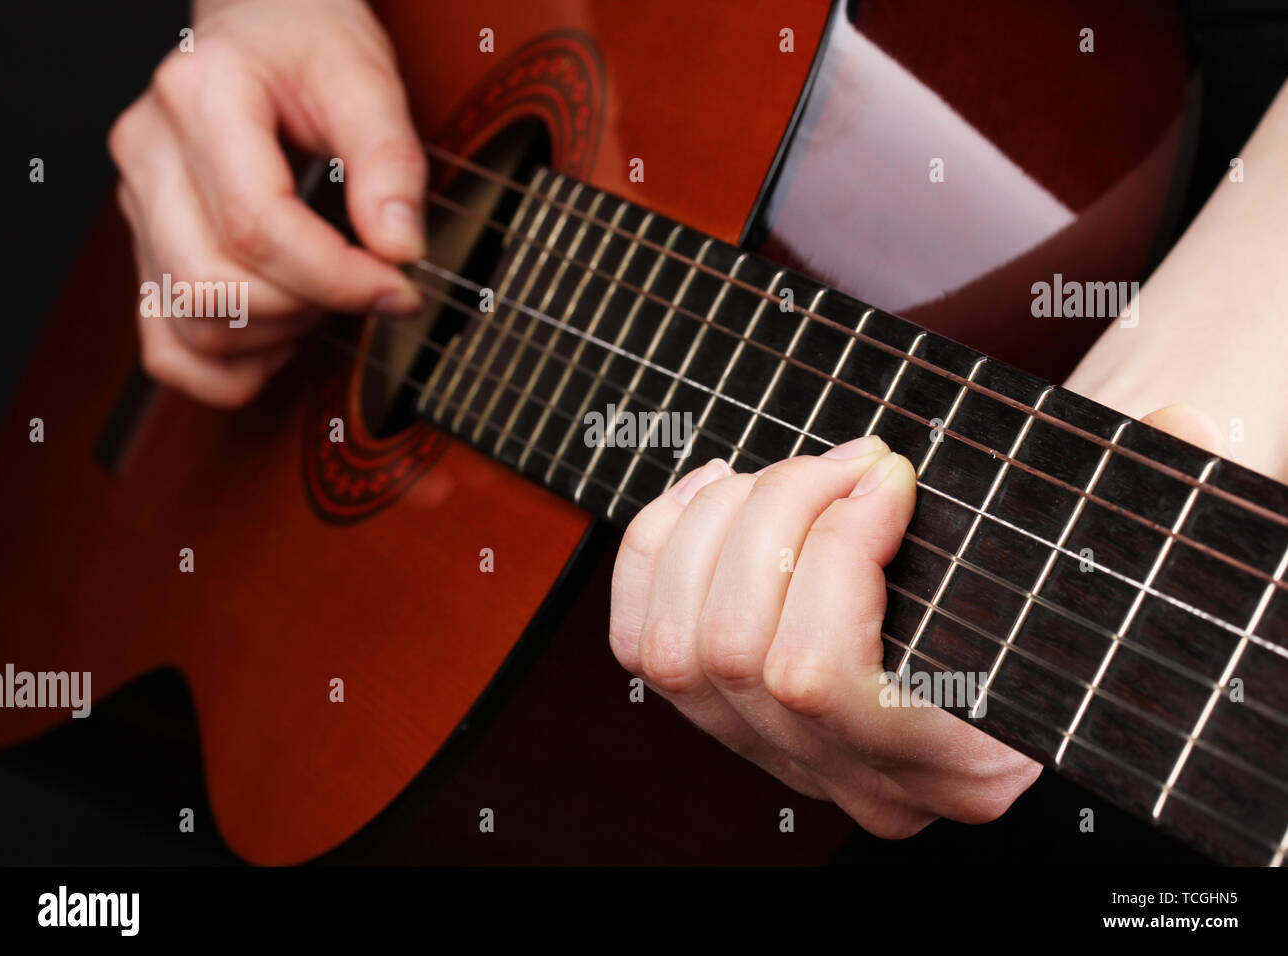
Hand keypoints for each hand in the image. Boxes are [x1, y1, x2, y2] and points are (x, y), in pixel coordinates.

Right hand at [108, 0, 425, 406]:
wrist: (263, 25)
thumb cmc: (309, 45)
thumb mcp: (367, 81)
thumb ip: (390, 163)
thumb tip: (399, 250)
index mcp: (200, 97)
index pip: (255, 226)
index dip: (334, 276)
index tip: (396, 286)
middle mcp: (149, 150)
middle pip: (212, 284)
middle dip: (306, 306)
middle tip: (364, 285)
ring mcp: (138, 204)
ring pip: (189, 322)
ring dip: (273, 337)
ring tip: (325, 298)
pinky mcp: (146, 247)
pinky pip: (165, 345)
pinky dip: (226, 369)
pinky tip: (279, 338)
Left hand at [610, 405, 1220, 836]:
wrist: (1007, 649)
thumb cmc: (1046, 600)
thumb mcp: (1094, 565)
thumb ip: (1121, 502)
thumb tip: (1179, 430)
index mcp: (956, 764)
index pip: (821, 681)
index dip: (832, 552)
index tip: (890, 473)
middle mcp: (850, 781)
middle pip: (735, 653)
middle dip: (778, 517)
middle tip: (843, 456)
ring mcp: (772, 757)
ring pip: (673, 649)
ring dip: (719, 525)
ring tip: (788, 469)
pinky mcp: (719, 720)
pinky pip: (639, 642)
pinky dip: (660, 547)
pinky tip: (716, 492)